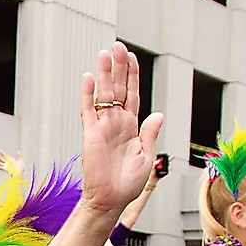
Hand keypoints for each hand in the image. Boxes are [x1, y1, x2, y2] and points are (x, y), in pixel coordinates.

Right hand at [0, 149, 23, 176]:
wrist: (20, 172)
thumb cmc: (20, 167)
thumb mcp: (20, 160)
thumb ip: (19, 155)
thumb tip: (18, 151)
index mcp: (10, 159)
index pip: (4, 155)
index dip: (2, 153)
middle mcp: (7, 162)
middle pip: (0, 158)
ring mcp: (5, 166)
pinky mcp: (5, 169)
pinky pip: (0, 168)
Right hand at [79, 42, 163, 216]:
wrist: (111, 200)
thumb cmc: (128, 184)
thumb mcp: (147, 156)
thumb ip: (150, 133)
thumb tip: (157, 113)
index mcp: (132, 127)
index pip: (132, 94)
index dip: (132, 75)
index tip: (131, 57)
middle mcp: (117, 123)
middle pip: (117, 88)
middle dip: (118, 67)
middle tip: (118, 46)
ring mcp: (103, 127)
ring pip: (103, 95)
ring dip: (104, 74)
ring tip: (105, 53)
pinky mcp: (91, 135)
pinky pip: (88, 110)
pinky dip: (87, 94)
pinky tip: (88, 77)